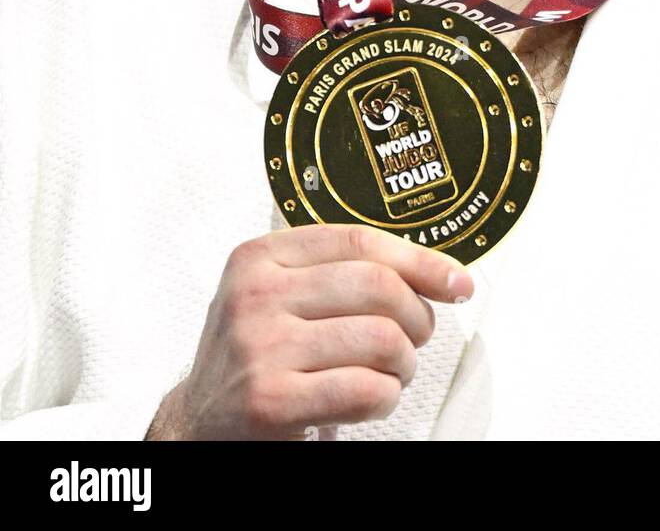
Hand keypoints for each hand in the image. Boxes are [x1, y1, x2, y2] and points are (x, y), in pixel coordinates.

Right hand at [144, 224, 472, 440]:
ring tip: (390, 372)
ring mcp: (261, 348)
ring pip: (382, 339)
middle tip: (416, 336)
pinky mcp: (271, 402)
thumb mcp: (275, 295)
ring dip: (404, 363)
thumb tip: (432, 272)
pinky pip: (367, 389)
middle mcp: (256, 295)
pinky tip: (371, 398)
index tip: (454, 280)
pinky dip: (386, 398)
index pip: (358, 240)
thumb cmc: (252, 358)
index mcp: (259, 257)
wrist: (197, 425)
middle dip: (417, 316)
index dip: (420, 260)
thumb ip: (335, 272)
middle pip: (378, 286)